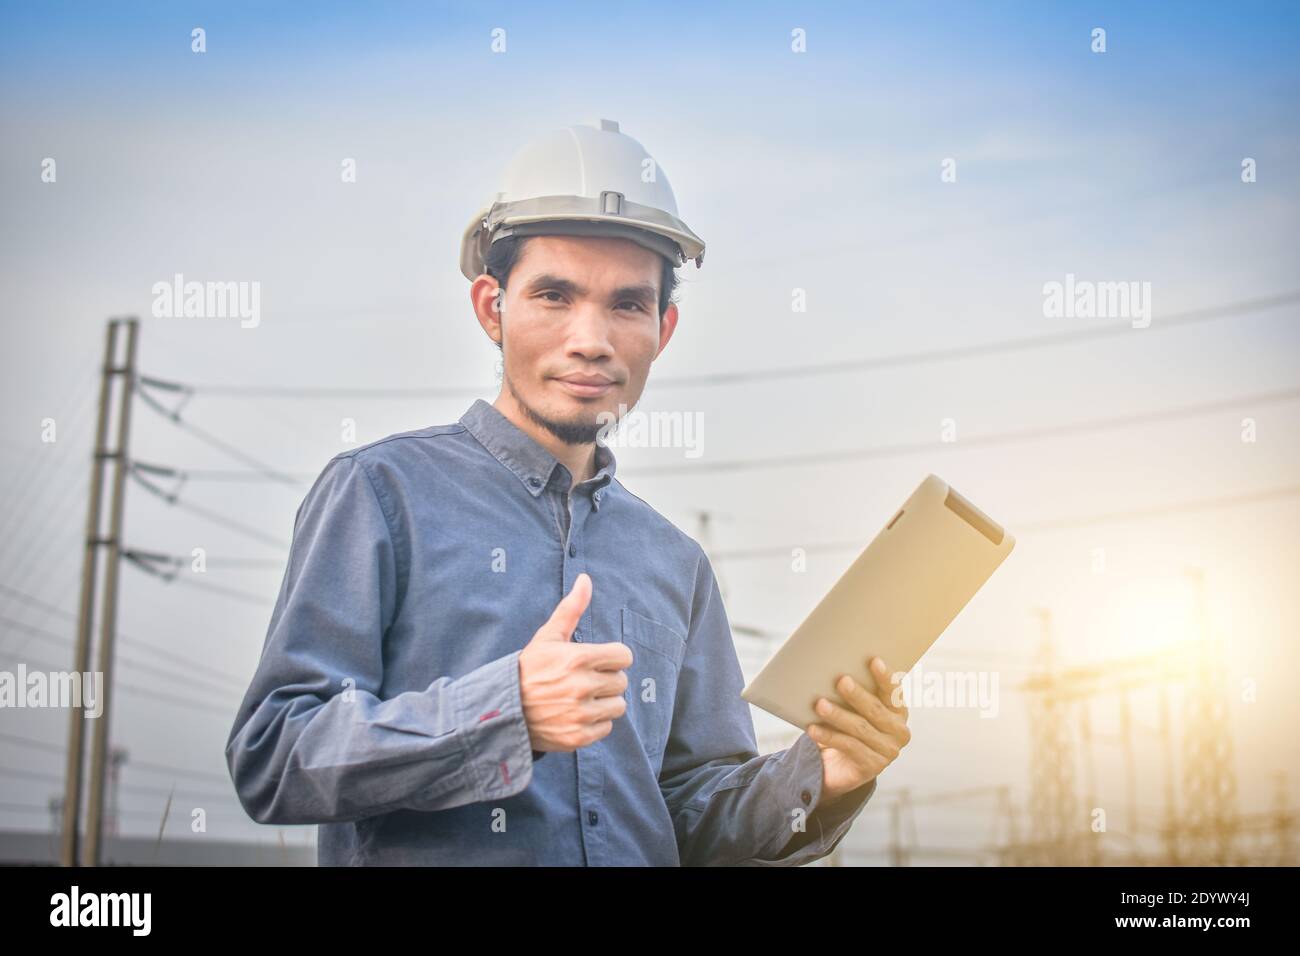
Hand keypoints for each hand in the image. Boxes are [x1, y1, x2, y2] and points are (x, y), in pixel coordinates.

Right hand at [519, 573, 631, 752]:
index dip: (612, 657)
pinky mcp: (578, 736)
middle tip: (584, 680)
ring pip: (618, 706)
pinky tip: (576, 715)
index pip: (624, 656)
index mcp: (578, 658)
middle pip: (621, 681)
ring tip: (581, 698)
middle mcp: (582, 686)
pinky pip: (606, 728)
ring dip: (604, 702)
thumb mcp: (547, 637)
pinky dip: (595, 723)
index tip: (597, 661)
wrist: (501, 710)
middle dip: (606, 679)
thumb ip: (571, 609)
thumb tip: (586, 579)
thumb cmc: (528, 669)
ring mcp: (581, 714)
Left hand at [807, 656, 910, 801]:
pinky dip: (829, 736)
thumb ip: (851, 693)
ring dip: (838, 715)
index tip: (873, 660)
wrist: (841, 766)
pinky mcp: (872, 766)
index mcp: (898, 711)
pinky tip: (813, 728)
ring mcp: (888, 751)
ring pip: (860, 728)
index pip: (893, 692)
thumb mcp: (852, 709)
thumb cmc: (847, 727)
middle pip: (876, 710)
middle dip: (857, 695)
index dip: (884, 676)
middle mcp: (899, 731)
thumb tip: (832, 671)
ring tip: (820, 704)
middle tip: (841, 681)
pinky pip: (848, 747)